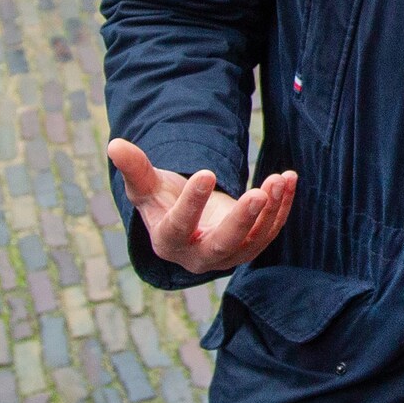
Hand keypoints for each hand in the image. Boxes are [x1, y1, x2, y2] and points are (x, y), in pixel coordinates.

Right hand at [106, 137, 296, 274]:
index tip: (207, 172)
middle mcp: (199, 256)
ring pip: (255, 238)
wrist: (188, 220)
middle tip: (258, 194)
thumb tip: (114, 145)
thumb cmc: (163, 200)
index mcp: (168, 242)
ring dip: (271, 210)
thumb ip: (134, 168)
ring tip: (278, 178)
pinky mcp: (252, 246)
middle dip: (242, 220)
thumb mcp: (146, 184)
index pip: (180, 226)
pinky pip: (272, 229)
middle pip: (223, 244)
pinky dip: (283, 206)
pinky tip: (288, 178)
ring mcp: (230, 255)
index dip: (192, 203)